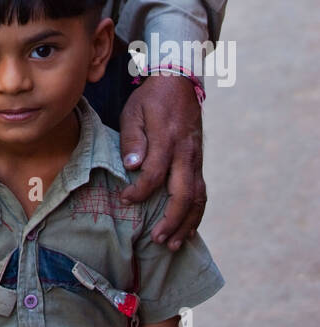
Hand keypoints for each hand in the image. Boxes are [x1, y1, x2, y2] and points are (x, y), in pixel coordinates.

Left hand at [118, 74, 204, 250]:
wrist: (180, 83)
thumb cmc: (151, 98)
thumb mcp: (134, 111)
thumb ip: (133, 139)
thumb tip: (132, 165)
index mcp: (167, 139)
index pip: (155, 174)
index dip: (139, 191)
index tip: (125, 199)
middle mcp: (186, 153)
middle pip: (184, 194)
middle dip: (171, 220)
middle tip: (156, 239)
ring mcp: (196, 158)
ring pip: (198, 198)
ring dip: (186, 223)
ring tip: (173, 244)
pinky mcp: (199, 162)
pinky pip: (201, 191)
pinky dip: (196, 213)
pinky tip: (187, 228)